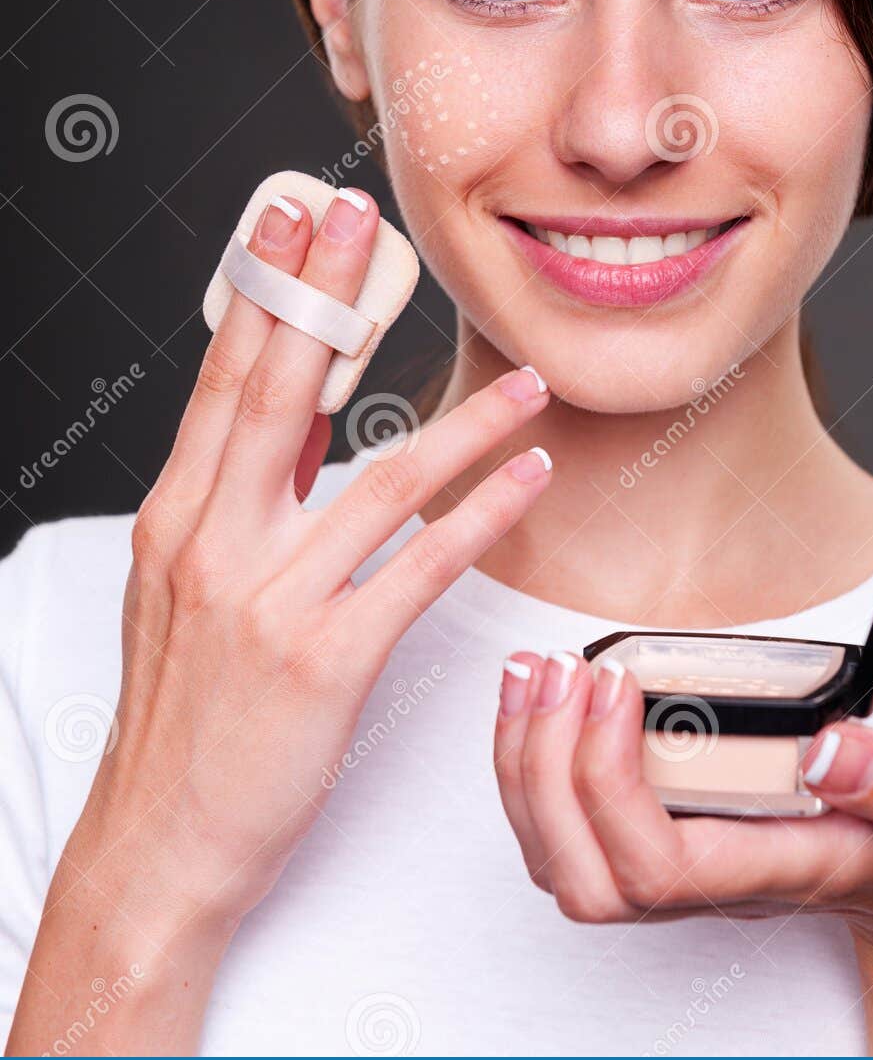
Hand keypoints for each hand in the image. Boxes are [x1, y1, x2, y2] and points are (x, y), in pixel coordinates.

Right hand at [10, 189, 550, 1054]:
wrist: (160, 841)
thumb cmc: (182, 717)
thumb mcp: (185, 591)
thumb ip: (239, 500)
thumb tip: (301, 414)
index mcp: (178, 520)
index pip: (224, 382)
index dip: (262, 294)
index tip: (292, 223)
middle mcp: (216, 545)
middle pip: (281, 394)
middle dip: (327, 296)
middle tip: (363, 217)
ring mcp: (269, 601)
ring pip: (381, 479)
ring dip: (465, 422)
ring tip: (526, 378)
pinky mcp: (326, 660)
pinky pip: (420, 567)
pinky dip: (481, 516)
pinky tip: (526, 479)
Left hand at [494, 652, 872, 1053]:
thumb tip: (829, 753)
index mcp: (786, 868)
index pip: (663, 866)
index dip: (612, 778)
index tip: (617, 682)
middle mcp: (721, 882)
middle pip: (588, 879)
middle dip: (548, 773)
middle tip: (555, 670)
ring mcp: (687, 867)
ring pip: (563, 863)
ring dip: (526, 766)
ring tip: (533, 671)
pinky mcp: (667, 836)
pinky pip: (568, 831)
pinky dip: (535, 763)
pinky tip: (543, 694)